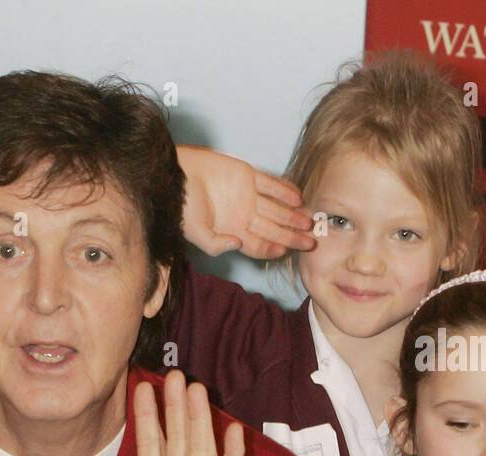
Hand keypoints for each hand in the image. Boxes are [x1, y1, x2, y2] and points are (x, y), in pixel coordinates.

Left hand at [91, 371, 243, 455]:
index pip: (150, 444)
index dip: (148, 416)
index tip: (143, 387)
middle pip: (177, 439)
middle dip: (175, 407)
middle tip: (175, 374)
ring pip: (200, 449)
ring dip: (199, 420)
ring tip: (195, 389)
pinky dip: (232, 455)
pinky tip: (233, 429)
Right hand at [177, 145, 314, 257]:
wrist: (174, 173)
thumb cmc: (180, 205)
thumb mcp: (193, 232)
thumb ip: (214, 245)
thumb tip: (237, 246)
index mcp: (231, 232)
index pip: (258, 245)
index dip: (272, 249)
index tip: (285, 252)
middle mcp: (243, 217)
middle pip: (273, 230)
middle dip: (292, 237)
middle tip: (310, 241)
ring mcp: (247, 196)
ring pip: (277, 209)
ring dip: (293, 216)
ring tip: (308, 221)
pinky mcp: (248, 176)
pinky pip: (271, 185)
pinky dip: (285, 191)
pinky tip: (298, 199)